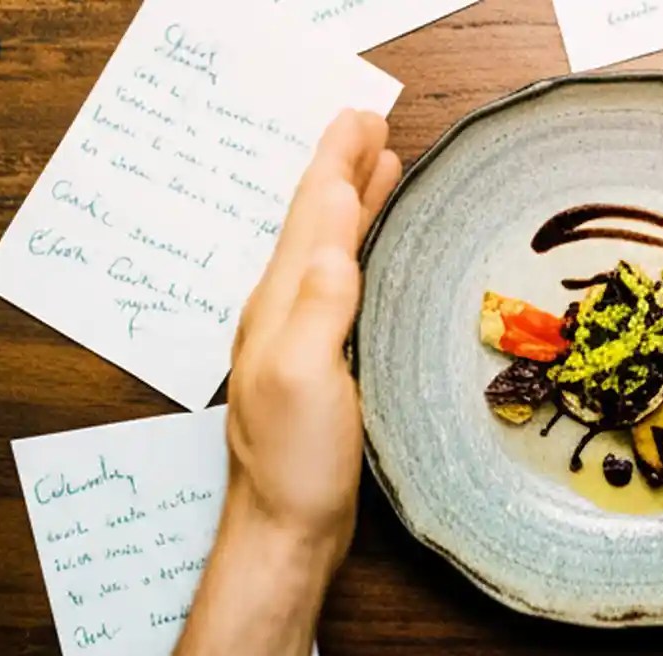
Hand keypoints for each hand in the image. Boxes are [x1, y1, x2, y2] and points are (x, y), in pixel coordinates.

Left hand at [225, 110, 401, 570]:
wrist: (285, 528)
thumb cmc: (296, 462)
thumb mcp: (306, 378)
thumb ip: (320, 305)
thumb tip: (339, 232)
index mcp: (282, 304)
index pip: (314, 215)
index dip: (338, 163)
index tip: (363, 119)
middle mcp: (286, 311)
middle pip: (318, 223)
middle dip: (344, 170)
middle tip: (373, 127)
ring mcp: (302, 336)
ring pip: (330, 250)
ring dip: (354, 205)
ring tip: (380, 171)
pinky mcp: (324, 362)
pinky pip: (343, 284)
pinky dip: (360, 251)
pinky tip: (372, 254)